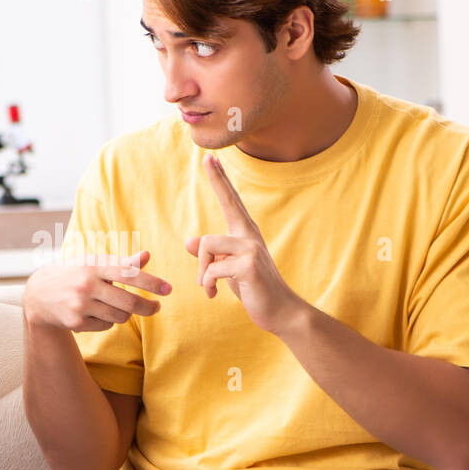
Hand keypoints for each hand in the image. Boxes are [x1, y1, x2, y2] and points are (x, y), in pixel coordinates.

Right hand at [24, 249, 171, 331]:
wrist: (39, 294)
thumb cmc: (74, 274)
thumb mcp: (94, 263)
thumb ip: (122, 263)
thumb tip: (146, 255)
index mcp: (94, 265)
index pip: (128, 273)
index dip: (150, 282)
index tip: (168, 289)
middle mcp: (87, 284)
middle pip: (129, 302)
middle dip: (147, 307)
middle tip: (156, 307)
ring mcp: (80, 305)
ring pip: (119, 316)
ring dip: (124, 313)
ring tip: (115, 305)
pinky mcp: (76, 322)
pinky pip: (106, 326)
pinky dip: (107, 321)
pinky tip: (94, 313)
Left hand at [185, 153, 306, 334]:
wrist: (279, 312)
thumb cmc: (253, 289)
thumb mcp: (228, 271)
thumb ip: (210, 256)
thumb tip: (189, 241)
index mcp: (245, 234)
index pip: (231, 202)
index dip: (221, 181)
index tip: (210, 158)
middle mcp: (249, 235)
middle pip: (229, 202)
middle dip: (218, 180)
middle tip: (207, 157)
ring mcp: (251, 248)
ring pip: (206, 245)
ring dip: (201, 270)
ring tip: (207, 285)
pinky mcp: (248, 265)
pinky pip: (211, 269)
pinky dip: (207, 284)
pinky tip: (214, 295)